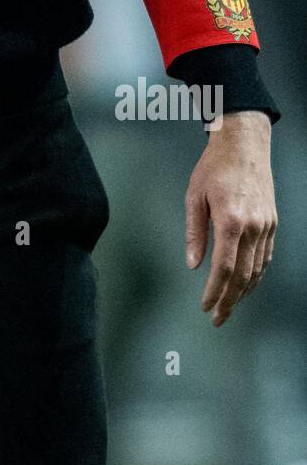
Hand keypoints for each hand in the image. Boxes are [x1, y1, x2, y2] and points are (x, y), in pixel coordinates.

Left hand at [185, 110, 276, 325]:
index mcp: (231, 220)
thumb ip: (194, 232)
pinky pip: (265, 257)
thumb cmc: (214, 167)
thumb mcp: (194, 196)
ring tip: (229, 307)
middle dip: (229, 300)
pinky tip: (246, 284)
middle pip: (243, 275)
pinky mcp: (272, 223)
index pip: (224, 268)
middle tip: (217, 318)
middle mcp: (253, 227)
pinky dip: (256, 275)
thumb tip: (192, 264)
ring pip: (256, 269)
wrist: (244, 145)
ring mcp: (266, 226)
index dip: (214, 291)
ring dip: (243, 292)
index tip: (205, 306)